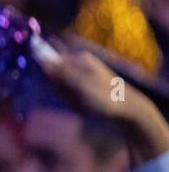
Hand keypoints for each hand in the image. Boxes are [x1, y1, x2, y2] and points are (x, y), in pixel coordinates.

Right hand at [39, 46, 168, 164]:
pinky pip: (71, 96)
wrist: (129, 112)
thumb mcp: (81, 84)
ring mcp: (83, 78)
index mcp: (79, 59)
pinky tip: (85, 108)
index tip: (56, 86)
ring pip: (62, 88)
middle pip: (55, 76)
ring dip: (68, 99)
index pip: (51, 62)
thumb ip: (61, 72)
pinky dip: (74, 103)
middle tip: (74, 98)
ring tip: (82, 104)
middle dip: (60, 90)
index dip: (50, 76)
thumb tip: (42, 60)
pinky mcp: (86, 89)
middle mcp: (80, 66)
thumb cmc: (105, 97)